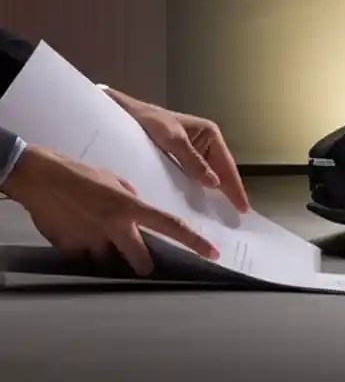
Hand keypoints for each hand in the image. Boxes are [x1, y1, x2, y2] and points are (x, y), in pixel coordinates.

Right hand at [0, 144, 218, 275]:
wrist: (41, 176)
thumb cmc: (80, 173)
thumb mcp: (114, 179)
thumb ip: (130, 197)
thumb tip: (138, 208)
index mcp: (131, 206)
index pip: (171, 226)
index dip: (194, 242)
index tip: (211, 253)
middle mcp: (115, 226)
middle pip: (140, 259)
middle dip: (142, 264)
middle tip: (144, 265)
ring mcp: (92, 239)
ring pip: (109, 263)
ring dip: (109, 259)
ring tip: (102, 247)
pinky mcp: (70, 247)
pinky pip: (83, 258)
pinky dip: (83, 253)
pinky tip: (77, 239)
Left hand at [105, 89, 250, 213]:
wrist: (125, 112)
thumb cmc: (149, 121)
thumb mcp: (171, 139)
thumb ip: (192, 160)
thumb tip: (214, 183)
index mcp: (210, 134)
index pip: (228, 165)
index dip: (235, 186)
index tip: (243, 207)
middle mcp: (206, 143)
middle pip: (222, 171)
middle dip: (230, 191)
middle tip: (238, 216)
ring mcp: (194, 151)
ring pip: (210, 174)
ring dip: (216, 192)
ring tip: (224, 214)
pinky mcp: (181, 158)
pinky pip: (196, 175)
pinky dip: (201, 188)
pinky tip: (202, 202)